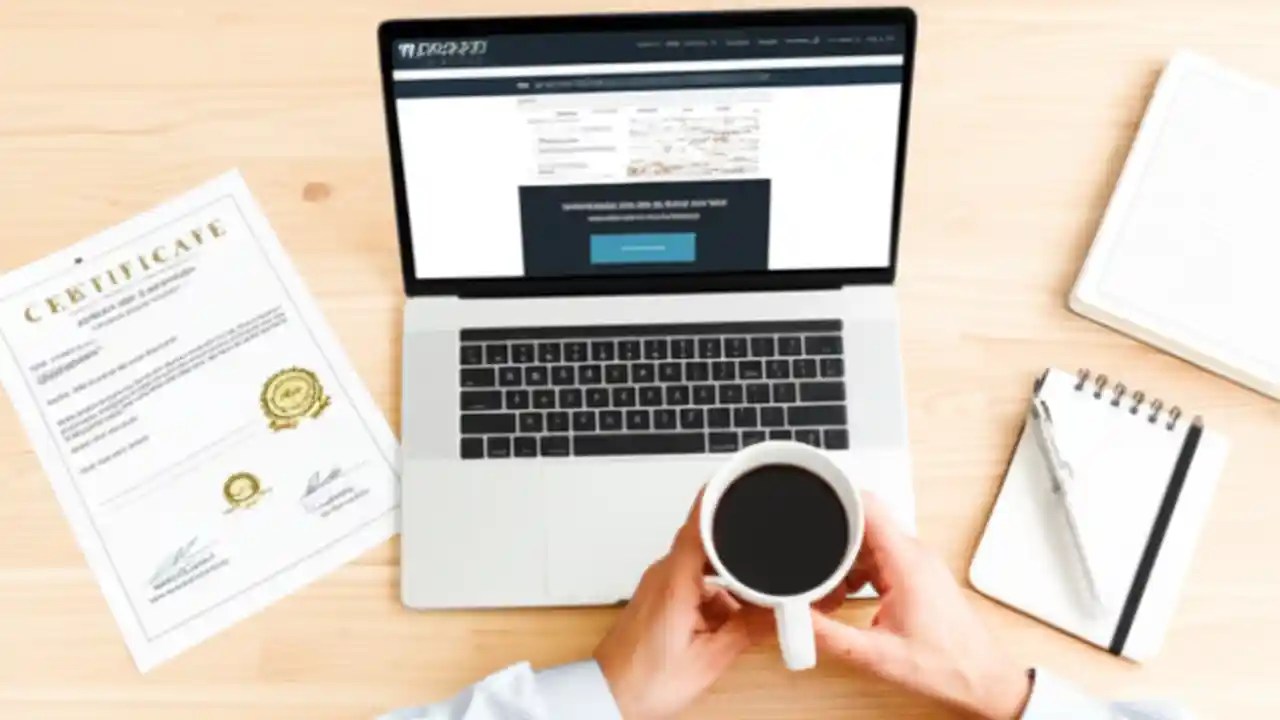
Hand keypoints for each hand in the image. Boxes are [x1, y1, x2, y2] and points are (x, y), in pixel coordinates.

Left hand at [594, 494, 759, 719]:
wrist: (608, 697)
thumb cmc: (644, 680)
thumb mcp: (710, 658)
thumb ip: (749, 629)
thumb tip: (782, 610)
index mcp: (675, 578)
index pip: (699, 519)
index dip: (723, 496)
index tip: (745, 479)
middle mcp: (665, 573)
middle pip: (711, 540)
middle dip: (742, 549)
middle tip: (773, 561)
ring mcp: (662, 583)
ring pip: (707, 564)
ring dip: (732, 579)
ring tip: (756, 603)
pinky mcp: (661, 597)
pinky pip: (697, 581)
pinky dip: (719, 594)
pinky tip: (733, 618)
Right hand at [812, 494, 1031, 719]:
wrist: (981, 678)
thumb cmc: (945, 666)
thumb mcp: (877, 655)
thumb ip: (830, 635)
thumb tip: (795, 618)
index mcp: (907, 563)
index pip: (869, 506)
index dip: (835, 498)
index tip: (810, 501)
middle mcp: (914, 554)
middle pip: (862, 524)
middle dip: (830, 542)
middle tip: (811, 570)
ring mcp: (916, 562)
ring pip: (867, 542)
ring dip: (843, 561)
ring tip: (828, 593)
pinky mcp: (915, 573)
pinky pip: (878, 558)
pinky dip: (856, 572)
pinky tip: (845, 597)